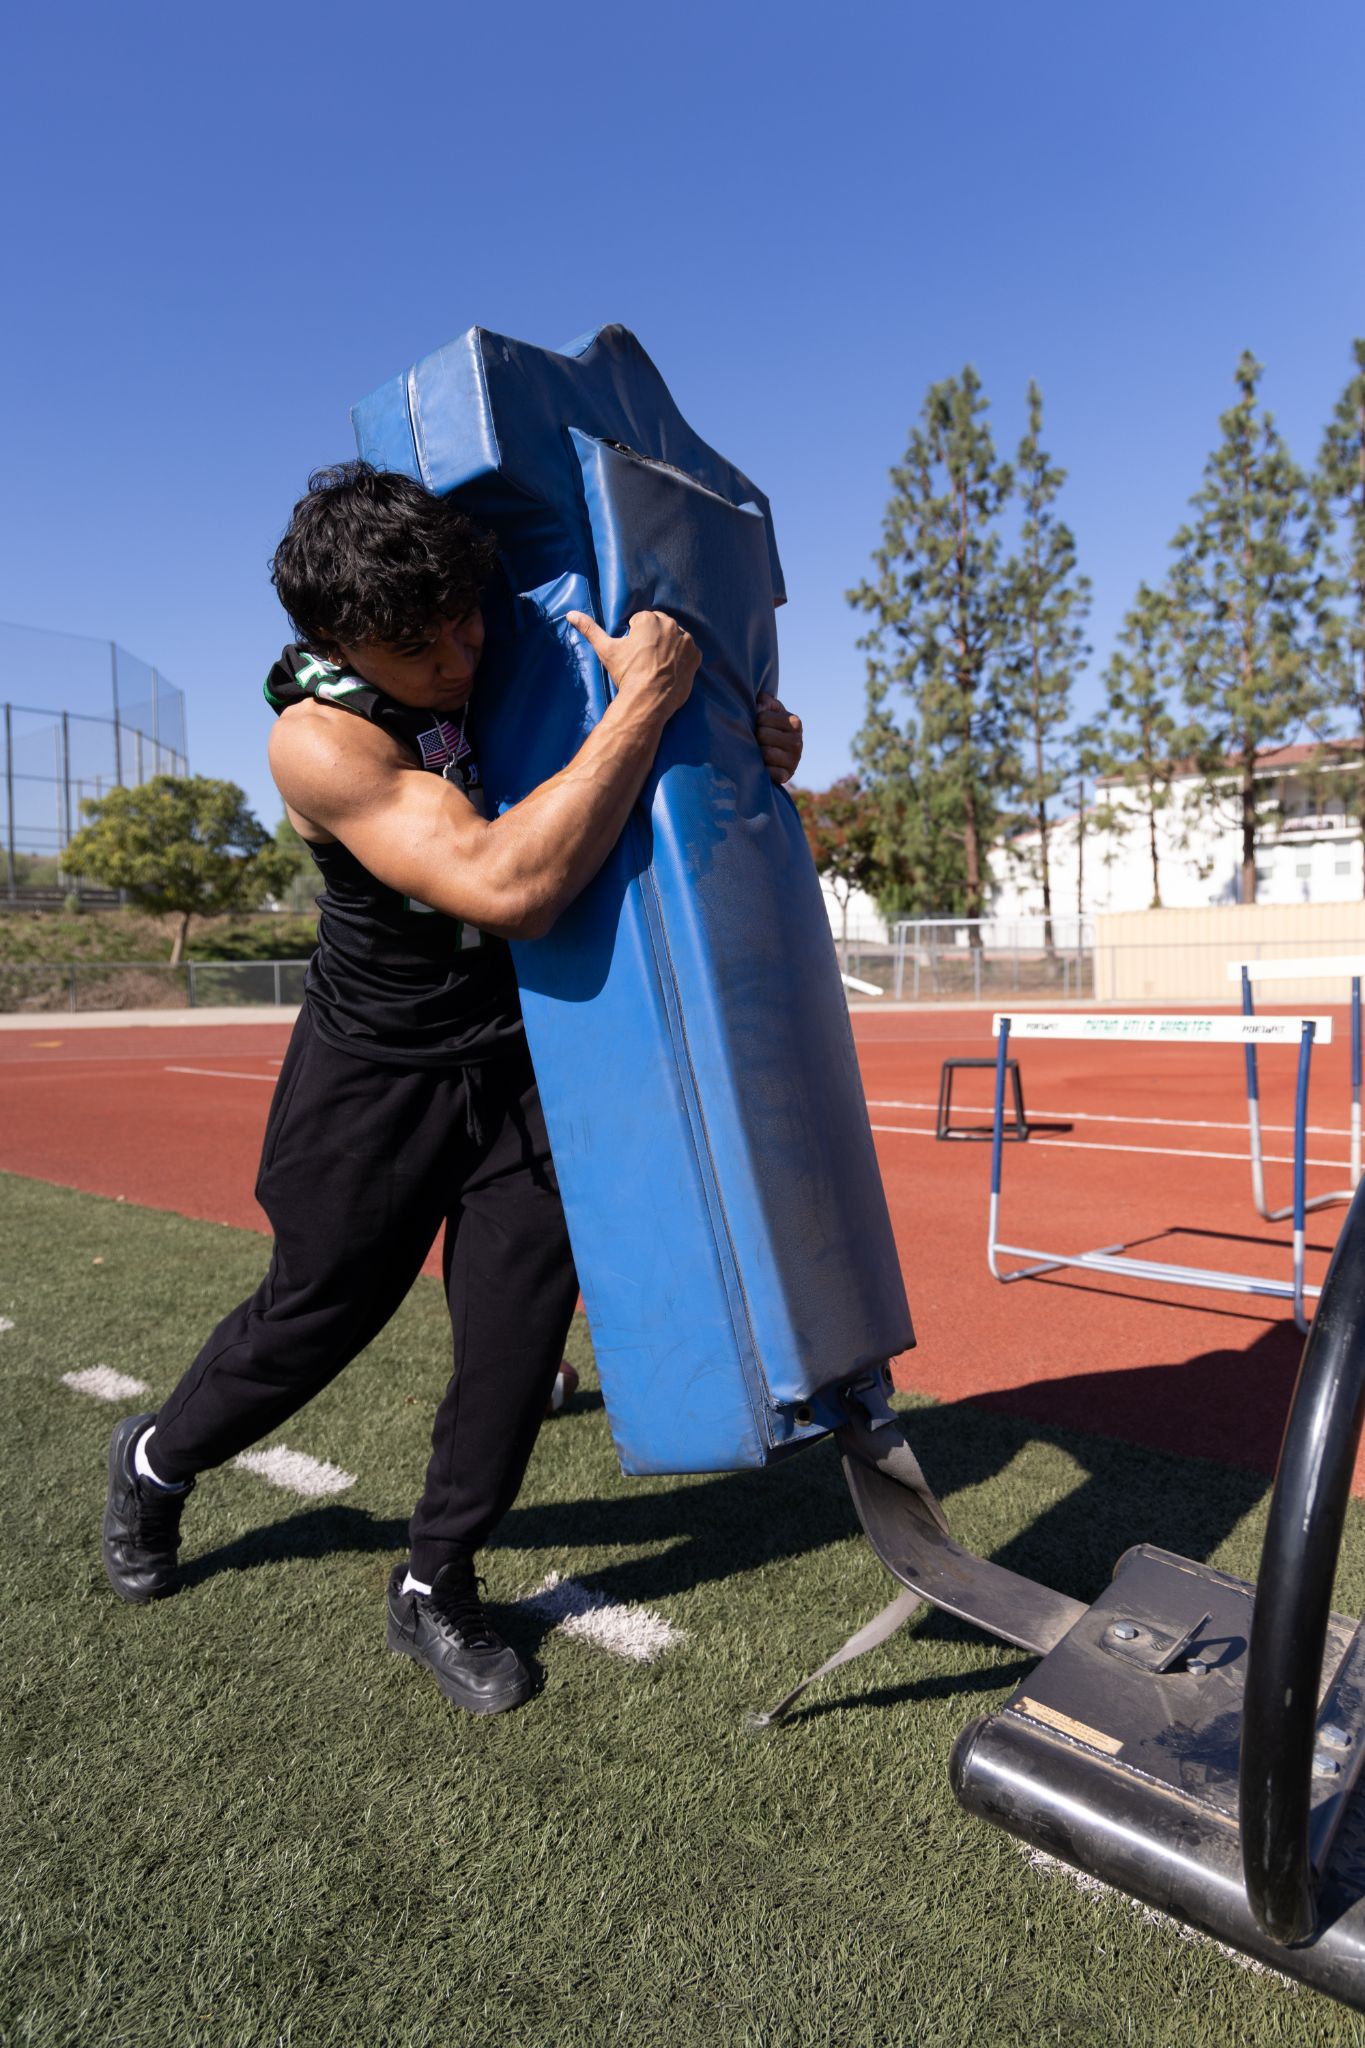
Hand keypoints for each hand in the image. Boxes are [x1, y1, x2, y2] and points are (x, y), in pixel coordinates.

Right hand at [566, 609, 699, 719]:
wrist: (648, 700)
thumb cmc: (626, 674)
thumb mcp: (606, 650)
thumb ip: (590, 629)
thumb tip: (570, 614)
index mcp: (649, 619)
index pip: (640, 622)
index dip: (634, 638)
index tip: (632, 653)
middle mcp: (671, 625)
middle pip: (659, 628)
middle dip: (652, 640)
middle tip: (643, 661)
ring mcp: (686, 640)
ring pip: (674, 638)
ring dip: (668, 648)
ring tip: (656, 667)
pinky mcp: (696, 656)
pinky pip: (688, 652)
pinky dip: (681, 659)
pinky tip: (670, 671)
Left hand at [756, 692, 802, 783]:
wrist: (778, 753)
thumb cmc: (771, 727)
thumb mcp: (771, 710)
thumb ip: (765, 701)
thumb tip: (760, 706)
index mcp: (795, 722)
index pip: (762, 717)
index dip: (755, 721)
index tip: (758, 725)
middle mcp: (797, 741)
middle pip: (762, 735)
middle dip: (755, 737)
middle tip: (757, 740)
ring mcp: (794, 760)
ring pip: (766, 754)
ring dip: (757, 753)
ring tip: (759, 751)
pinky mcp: (787, 776)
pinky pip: (771, 773)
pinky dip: (764, 770)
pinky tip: (763, 766)